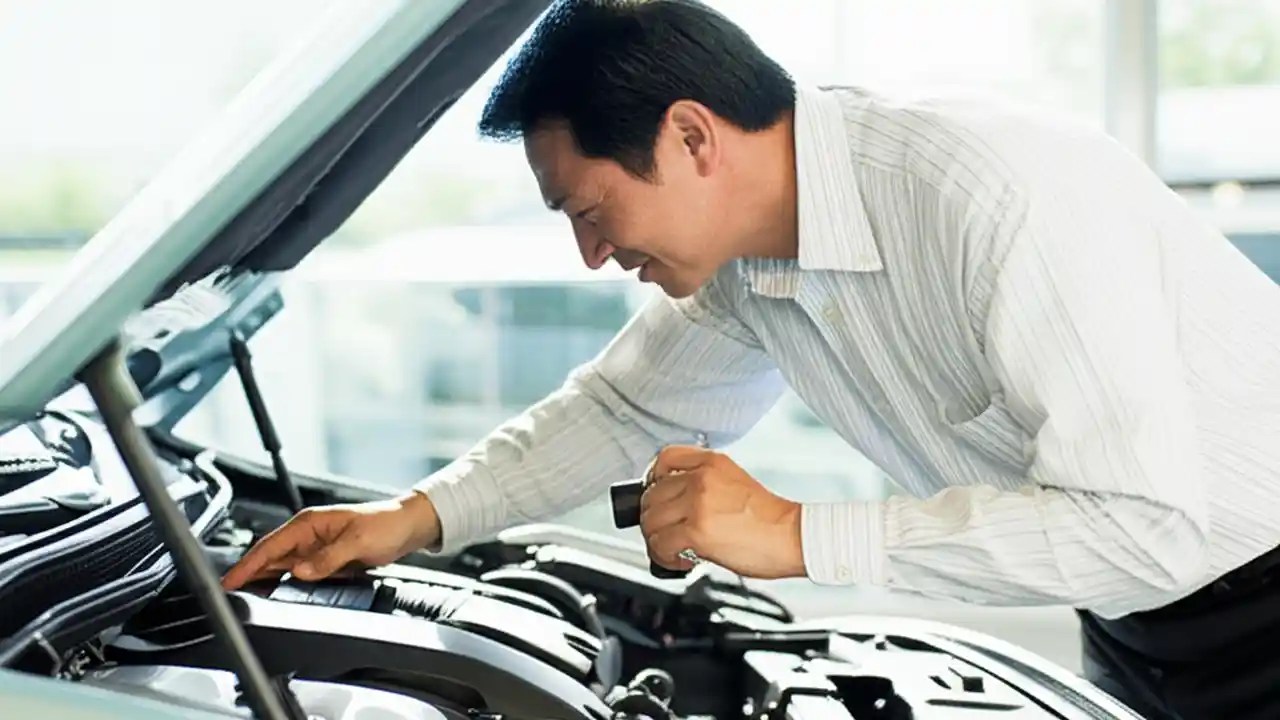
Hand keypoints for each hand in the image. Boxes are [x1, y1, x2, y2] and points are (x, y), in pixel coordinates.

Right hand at [220, 491, 439, 590]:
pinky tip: (276, 590)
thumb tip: (299, 571)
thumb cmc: (386, 525)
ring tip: (243, 595)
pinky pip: (298, 570)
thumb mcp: (357, 542)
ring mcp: (316, 545)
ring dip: (263, 578)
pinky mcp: (325, 556)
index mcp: (309, 523)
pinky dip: (283, 579)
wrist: (408, 525)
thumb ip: (327, 558)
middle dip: (248, 573)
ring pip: (281, 564)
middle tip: (227, 595)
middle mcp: (308, 533)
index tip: (228, 581)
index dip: (247, 565)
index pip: (269, 546)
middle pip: (270, 556)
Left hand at [639, 445, 803, 578]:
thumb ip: (704, 486)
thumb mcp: (735, 483)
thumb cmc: (771, 519)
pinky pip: (661, 544)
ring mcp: (698, 504)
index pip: (665, 458)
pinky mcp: (697, 531)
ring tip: (672, 550)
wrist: (792, 536)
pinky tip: (681, 561)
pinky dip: (665, 557)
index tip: (654, 494)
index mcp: (712, 462)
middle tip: (665, 533)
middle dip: (654, 518)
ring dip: (657, 540)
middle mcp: (702, 479)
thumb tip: (674, 507)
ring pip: (652, 521)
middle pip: (652, 495)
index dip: (653, 479)